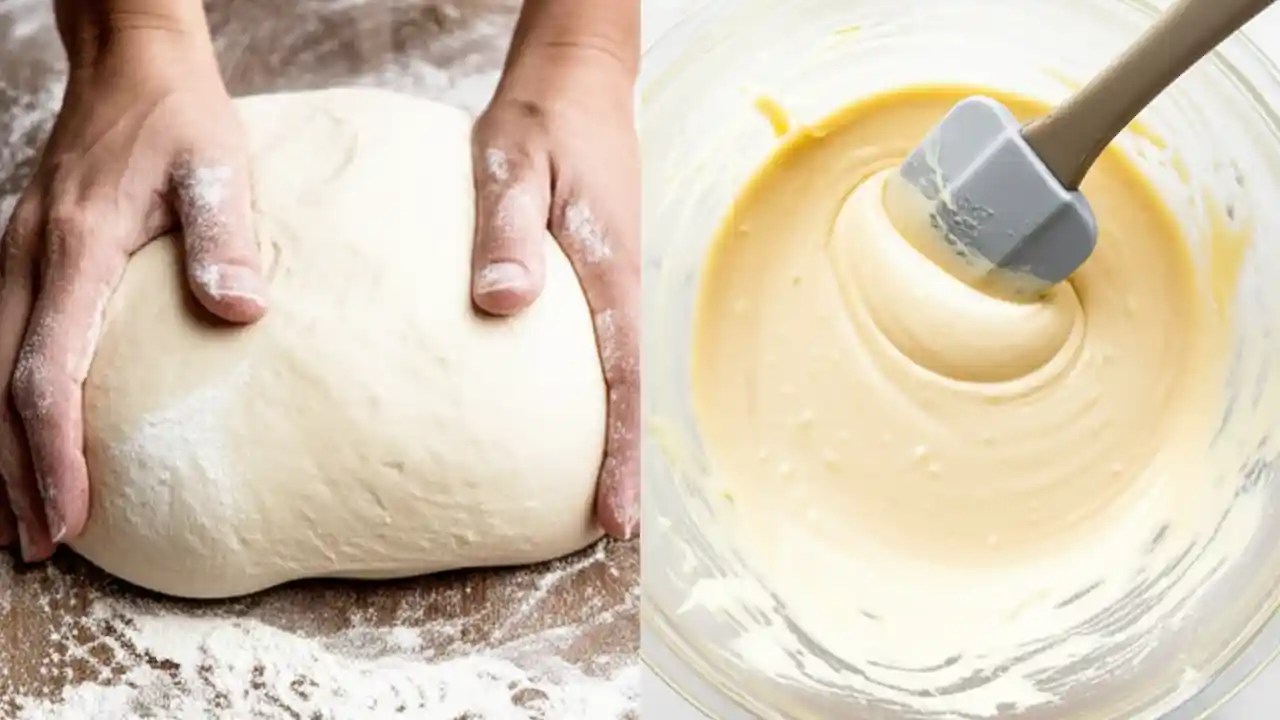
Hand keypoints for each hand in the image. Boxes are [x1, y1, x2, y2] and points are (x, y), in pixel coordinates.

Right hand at [0, 11, 267, 560]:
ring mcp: (18, 258)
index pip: (46, 372)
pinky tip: (22, 439)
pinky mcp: (29, 257)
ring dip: (1, 450)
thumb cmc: (180, 118)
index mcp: (76, 251)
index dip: (53, 452)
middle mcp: (30, 260)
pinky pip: (2, 344)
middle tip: (42, 546)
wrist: (131, 63)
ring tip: (20, 520)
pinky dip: (6, 405)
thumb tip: (240, 313)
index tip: (70, 512)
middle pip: (2, 388)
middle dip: (17, 474)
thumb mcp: (218, 167)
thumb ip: (223, 238)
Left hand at [471, 47, 639, 538]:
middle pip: (634, 388)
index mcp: (608, 271)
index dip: (622, 452)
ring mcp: (617, 278)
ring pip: (625, 370)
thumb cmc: (542, 119)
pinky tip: (577, 412)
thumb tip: (502, 306)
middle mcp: (624, 284)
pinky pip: (606, 344)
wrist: (578, 79)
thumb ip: (505, 229)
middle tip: (610, 530)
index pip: (623, 378)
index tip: (616, 516)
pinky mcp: (600, 270)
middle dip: (626, 460)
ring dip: (619, 430)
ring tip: (601, 491)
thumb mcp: (510, 162)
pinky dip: (605, 390)